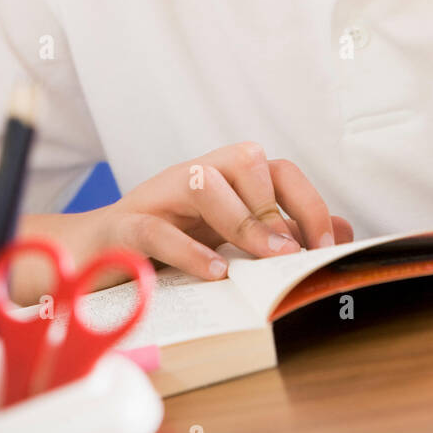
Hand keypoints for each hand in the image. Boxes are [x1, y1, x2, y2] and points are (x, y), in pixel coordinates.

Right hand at [101, 142, 353, 280]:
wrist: (89, 253)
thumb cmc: (167, 240)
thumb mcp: (229, 236)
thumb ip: (281, 231)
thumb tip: (342, 229)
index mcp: (225, 178)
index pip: (278, 169)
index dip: (307, 203)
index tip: (324, 246)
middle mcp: (196, 175)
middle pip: (246, 159)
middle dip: (274, 207)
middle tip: (290, 254)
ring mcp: (160, 195)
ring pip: (204, 181)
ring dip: (240, 220)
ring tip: (261, 261)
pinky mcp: (126, 225)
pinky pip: (159, 227)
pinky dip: (189, 250)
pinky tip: (215, 274)